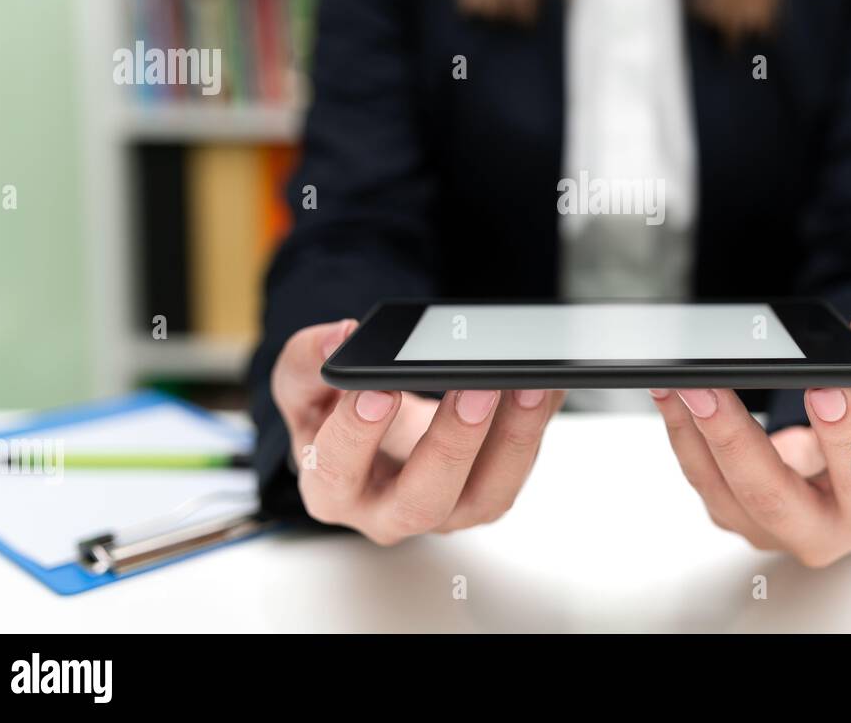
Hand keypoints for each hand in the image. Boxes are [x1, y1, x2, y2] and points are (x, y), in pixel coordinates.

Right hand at [271, 319, 564, 544]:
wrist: (376, 430)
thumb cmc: (337, 412)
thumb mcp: (304, 383)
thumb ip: (307, 359)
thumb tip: (340, 338)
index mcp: (332, 488)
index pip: (336, 471)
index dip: (356, 434)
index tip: (379, 390)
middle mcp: (387, 512)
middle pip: (422, 500)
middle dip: (453, 443)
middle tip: (477, 389)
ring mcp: (442, 511)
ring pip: (483, 498)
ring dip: (513, 442)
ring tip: (530, 386)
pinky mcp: (482, 496)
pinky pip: (515, 473)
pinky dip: (535, 429)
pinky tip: (547, 386)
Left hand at [650, 318, 850, 567]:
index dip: (842, 436)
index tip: (822, 387)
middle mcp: (818, 534)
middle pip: (771, 496)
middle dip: (733, 438)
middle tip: (707, 389)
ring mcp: (768, 530)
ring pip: (721, 490)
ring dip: (692, 433)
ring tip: (675, 383)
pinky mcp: (734, 514)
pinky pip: (702, 478)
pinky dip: (683, 433)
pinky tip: (670, 394)